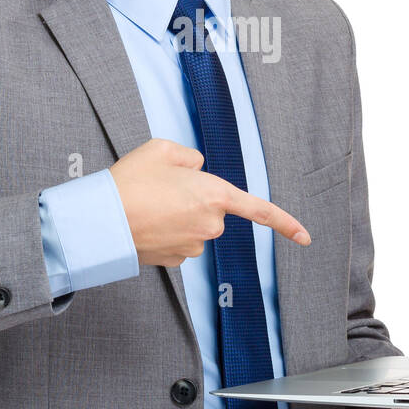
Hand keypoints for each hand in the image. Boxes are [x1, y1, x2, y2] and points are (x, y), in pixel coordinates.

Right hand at [110, 137, 310, 267]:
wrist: (101, 220)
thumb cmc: (131, 181)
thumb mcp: (161, 148)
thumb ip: (189, 156)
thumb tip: (196, 170)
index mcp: (215, 194)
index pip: (260, 210)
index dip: (286, 223)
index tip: (306, 238)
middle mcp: (211, 225)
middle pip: (213, 209)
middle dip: (195, 198)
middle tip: (162, 187)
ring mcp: (194, 246)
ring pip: (195, 226)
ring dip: (178, 215)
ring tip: (148, 204)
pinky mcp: (176, 260)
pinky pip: (179, 240)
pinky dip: (166, 231)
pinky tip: (145, 222)